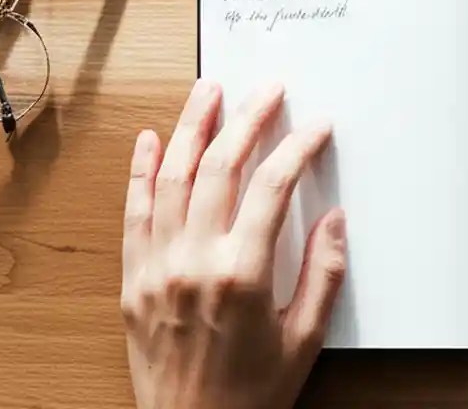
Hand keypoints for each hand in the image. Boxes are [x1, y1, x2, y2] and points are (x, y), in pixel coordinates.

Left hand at [121, 79, 343, 408]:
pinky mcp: (133, 281)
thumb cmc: (251, 396)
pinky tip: (151, 140)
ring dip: (191, 128)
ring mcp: (156, 268)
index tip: (314, 128)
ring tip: (209, 93)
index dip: (297, 148)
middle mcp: (193, 262)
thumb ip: (324, 275)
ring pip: (172, 178)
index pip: (271, 188)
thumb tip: (335, 220)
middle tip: (266, 90)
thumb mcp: (305, 340)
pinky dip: (141, 172)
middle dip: (246, 120)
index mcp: (241, 275)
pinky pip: (134, 213)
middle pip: (219, 168)